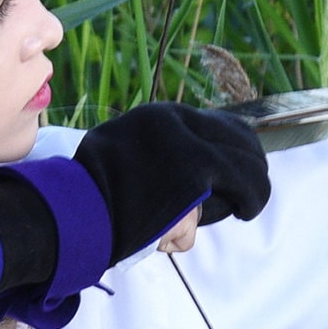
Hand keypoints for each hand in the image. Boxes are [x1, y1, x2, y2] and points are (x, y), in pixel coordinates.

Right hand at [73, 100, 272, 261]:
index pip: (219, 123)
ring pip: (246, 164)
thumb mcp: (121, 152)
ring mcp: (189, 148)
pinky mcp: (195, 176)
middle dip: (250, 164)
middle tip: (248, 188)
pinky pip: (242, 188)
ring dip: (253, 186)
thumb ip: (152, 154)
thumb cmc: (91, 193)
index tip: (236, 164)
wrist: (74, 211)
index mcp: (160, 116)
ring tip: (248, 204)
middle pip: (239, 138)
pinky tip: (244, 211)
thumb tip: (177, 174)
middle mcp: (178, 123)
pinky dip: (250, 201)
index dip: (235, 146)